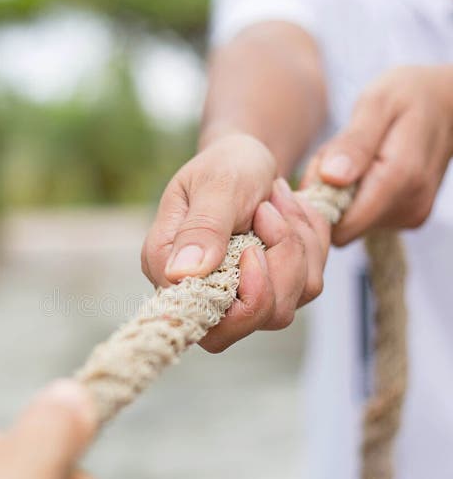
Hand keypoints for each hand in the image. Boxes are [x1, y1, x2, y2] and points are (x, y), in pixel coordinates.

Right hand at [142, 135, 329, 351]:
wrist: (249, 158)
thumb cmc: (226, 165)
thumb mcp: (216, 184)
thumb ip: (203, 228)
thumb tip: (181, 274)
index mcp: (167, 267)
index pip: (201, 314)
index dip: (244, 290)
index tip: (256, 239)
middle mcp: (199, 291)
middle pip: (250, 320)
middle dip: (280, 267)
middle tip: (271, 211)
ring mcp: (237, 298)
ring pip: (285, 307)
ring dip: (297, 248)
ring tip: (279, 203)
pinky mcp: (271, 293)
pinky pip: (307, 288)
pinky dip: (311, 246)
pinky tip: (292, 214)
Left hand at [303, 65, 452, 244]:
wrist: (448, 104)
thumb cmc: (408, 95)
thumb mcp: (376, 103)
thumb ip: (354, 142)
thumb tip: (332, 177)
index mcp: (400, 177)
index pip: (344, 225)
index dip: (320, 202)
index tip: (322, 167)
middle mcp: (410, 205)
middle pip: (343, 223)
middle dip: (330, 192)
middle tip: (340, 153)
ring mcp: (411, 215)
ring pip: (352, 221)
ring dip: (343, 191)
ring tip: (359, 156)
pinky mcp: (409, 218)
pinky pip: (366, 217)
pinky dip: (357, 194)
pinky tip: (370, 167)